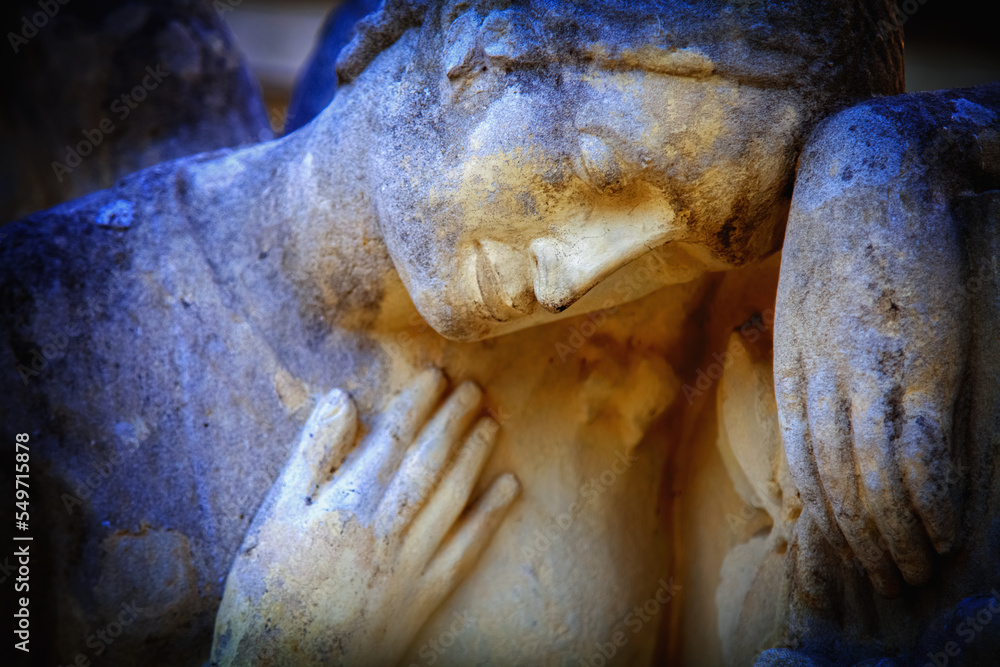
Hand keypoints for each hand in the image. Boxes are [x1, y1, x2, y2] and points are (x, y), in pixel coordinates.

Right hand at [211, 369, 519, 665]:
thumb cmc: (266, 591)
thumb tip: (341, 399)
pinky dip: (491, 514)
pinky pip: (468, 547)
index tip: (436, 374)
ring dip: (476, 454)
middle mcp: (389, 525)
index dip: (418, 402)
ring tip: (491, 422)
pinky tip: (509, 487)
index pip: (394, 436)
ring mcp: (412, 562)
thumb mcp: (275, 515)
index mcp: (349, 500)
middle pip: (431, 459)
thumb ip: (312, 454)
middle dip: (455, 418)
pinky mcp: (426, 596)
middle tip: (475, 387)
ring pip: (454, 494)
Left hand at [774, 191, 968, 596]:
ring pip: (873, 480)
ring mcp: (870, 374)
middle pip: (835, 485)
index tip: (845, 551)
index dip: (827, 517)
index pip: (806, 464)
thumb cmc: (845, 233)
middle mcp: (826, 381)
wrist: (872, 168)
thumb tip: (830, 391)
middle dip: (858, 541)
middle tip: (883, 582)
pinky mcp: (918, 359)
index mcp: (798, 366)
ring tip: (912, 571)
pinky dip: (929, 501)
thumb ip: (815, 349)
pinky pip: (920, 451)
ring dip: (894, 535)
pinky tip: (942, 533)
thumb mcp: (811, 299)